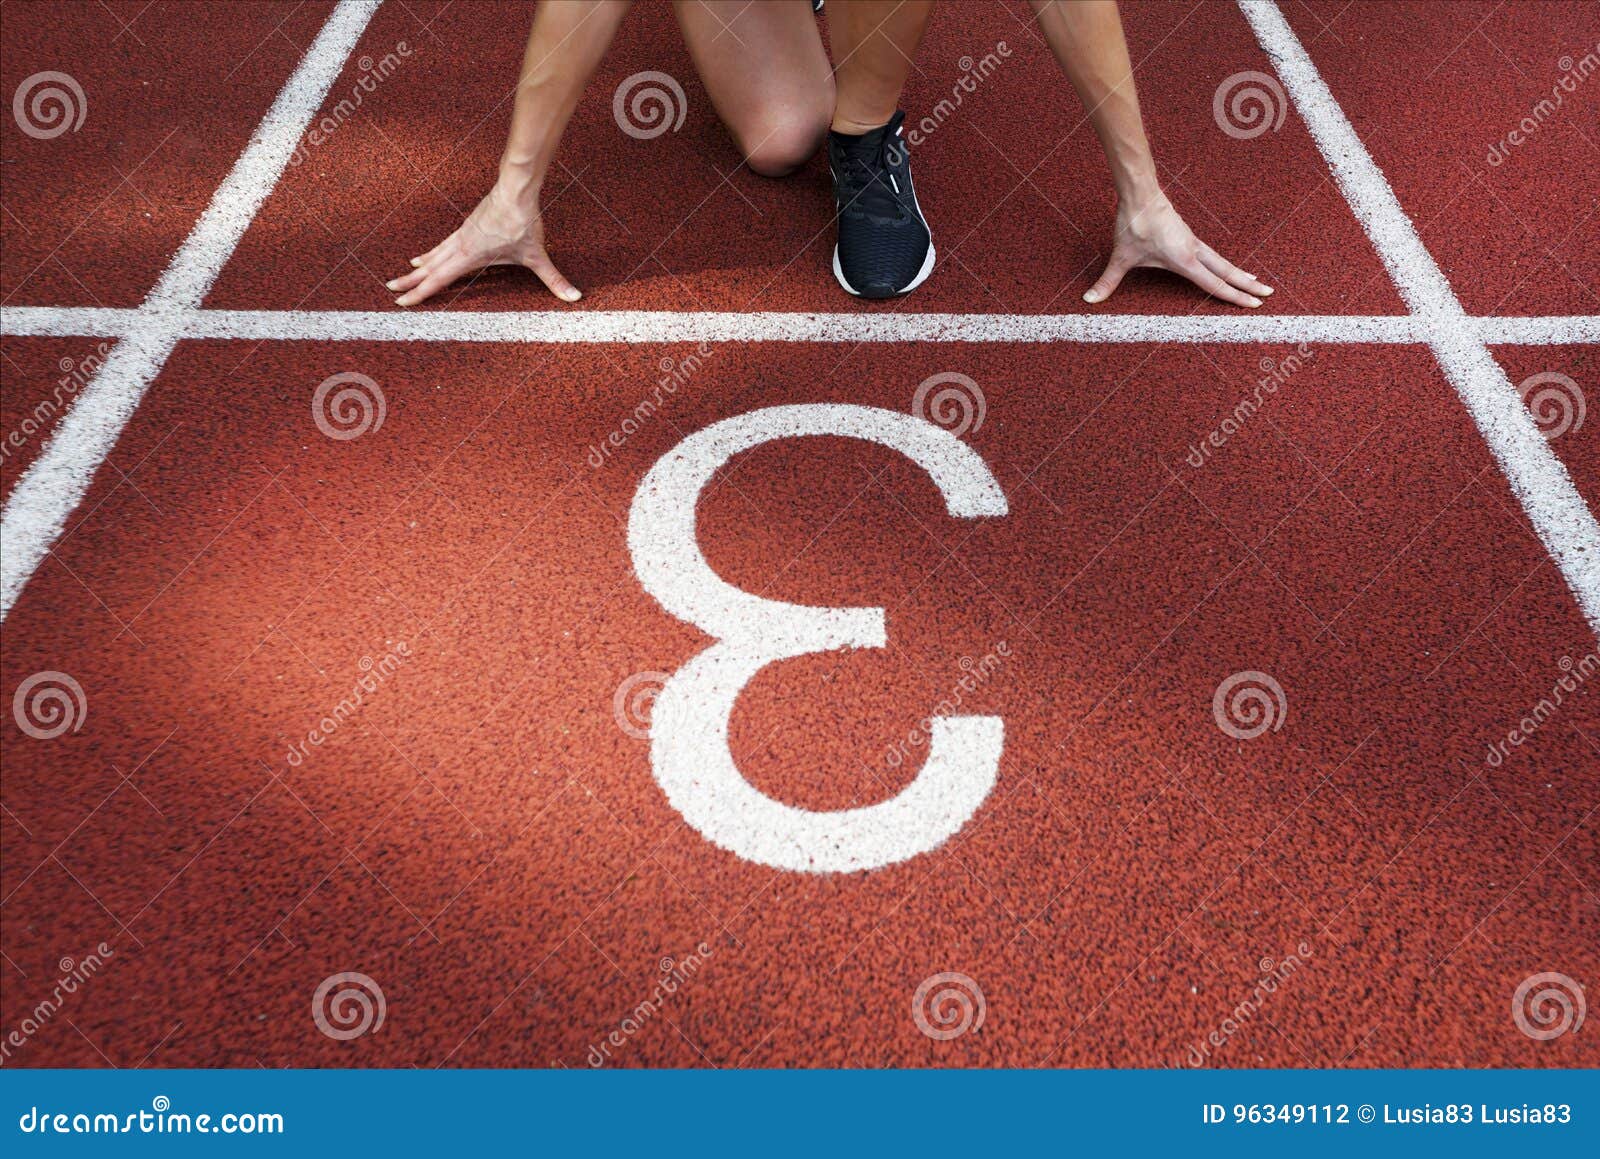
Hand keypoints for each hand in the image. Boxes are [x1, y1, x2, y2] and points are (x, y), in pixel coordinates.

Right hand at [388, 177, 579, 306]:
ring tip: (401, 276)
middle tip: (391, 292)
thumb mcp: (538, 256)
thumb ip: (554, 279)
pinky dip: (431, 253)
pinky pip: (443, 245)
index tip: (403, 302)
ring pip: (434, 255)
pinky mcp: (467, 227)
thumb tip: (574, 297)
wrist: (515, 188)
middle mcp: (461, 246)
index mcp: (470, 256)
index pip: (440, 279)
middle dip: (411, 282)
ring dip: (417, 268)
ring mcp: (462, 235)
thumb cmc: (523, 221)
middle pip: (430, 268)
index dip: (421, 292)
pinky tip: (424, 257)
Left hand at [1083, 194, 1271, 307]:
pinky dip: (1224, 263)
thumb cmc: (1133, 224)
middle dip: (1247, 285)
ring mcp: (1193, 242)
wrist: (1140, 193)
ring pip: (1222, 261)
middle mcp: (1194, 251)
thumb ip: (1107, 281)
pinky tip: (1226, 267)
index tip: (1253, 304)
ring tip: (1255, 283)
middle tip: (1268, 295)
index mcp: (1184, 260)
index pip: (1214, 283)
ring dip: (1239, 273)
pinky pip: (1212, 254)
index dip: (1233, 296)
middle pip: (1227, 272)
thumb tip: (1089, 299)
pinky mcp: (1188, 235)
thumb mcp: (1120, 257)